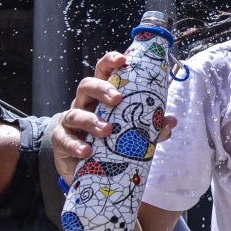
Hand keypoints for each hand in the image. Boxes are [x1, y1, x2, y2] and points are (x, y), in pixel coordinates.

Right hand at [51, 52, 176, 180]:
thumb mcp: (132, 134)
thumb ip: (151, 128)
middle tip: (118, 99)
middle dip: (101, 89)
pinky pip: (64, 139)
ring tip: (107, 130)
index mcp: (101, 97)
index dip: (110, 62)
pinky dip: (75, 144)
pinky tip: (86, 150)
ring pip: (75, 113)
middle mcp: (84, 104)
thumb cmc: (110, 143)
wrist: (88, 170)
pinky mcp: (60, 141)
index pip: (103, 72)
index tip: (123, 60)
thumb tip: (170, 121)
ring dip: (91, 120)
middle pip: (86, 85)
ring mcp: (70, 122)